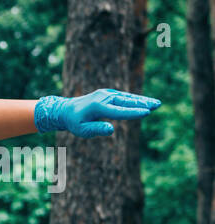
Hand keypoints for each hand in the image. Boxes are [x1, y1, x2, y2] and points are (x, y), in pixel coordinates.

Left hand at [34, 89, 159, 137]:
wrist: (66, 110)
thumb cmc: (74, 122)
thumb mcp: (81, 130)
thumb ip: (96, 130)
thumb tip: (111, 129)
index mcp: (97, 106)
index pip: (118, 111)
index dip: (133, 113)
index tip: (146, 113)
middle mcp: (103, 97)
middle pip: (126, 101)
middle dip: (142, 103)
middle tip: (157, 105)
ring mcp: (106, 94)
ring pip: (127, 97)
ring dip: (142, 100)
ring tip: (156, 104)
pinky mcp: (108, 94)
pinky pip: (124, 97)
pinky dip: (135, 99)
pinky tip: (145, 102)